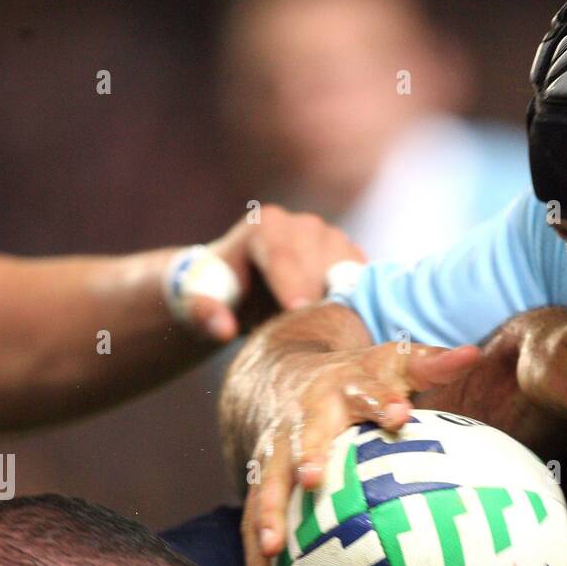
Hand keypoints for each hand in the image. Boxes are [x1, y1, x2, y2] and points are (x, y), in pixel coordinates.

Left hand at [184, 207, 366, 342]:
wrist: (243, 287)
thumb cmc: (220, 296)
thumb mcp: (200, 305)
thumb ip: (204, 314)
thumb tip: (223, 329)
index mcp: (266, 226)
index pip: (283, 255)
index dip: (291, 284)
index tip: (298, 311)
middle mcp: (304, 226)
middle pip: (320, 265)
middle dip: (318, 302)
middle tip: (313, 339)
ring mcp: (333, 240)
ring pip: (348, 274)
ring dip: (342, 306)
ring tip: (327, 337)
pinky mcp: (352, 259)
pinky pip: (366, 285)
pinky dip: (360, 307)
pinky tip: (346, 331)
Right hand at [241, 340, 478, 565]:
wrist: (285, 374)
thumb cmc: (356, 379)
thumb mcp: (390, 363)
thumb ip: (429, 364)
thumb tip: (472, 354)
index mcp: (340, 389)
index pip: (365, 391)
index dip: (382, 400)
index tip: (398, 413)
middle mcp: (301, 419)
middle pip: (302, 438)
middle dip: (306, 457)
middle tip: (313, 480)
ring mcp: (275, 453)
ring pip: (267, 486)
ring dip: (266, 517)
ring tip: (272, 551)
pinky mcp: (262, 483)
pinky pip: (253, 520)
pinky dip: (256, 557)